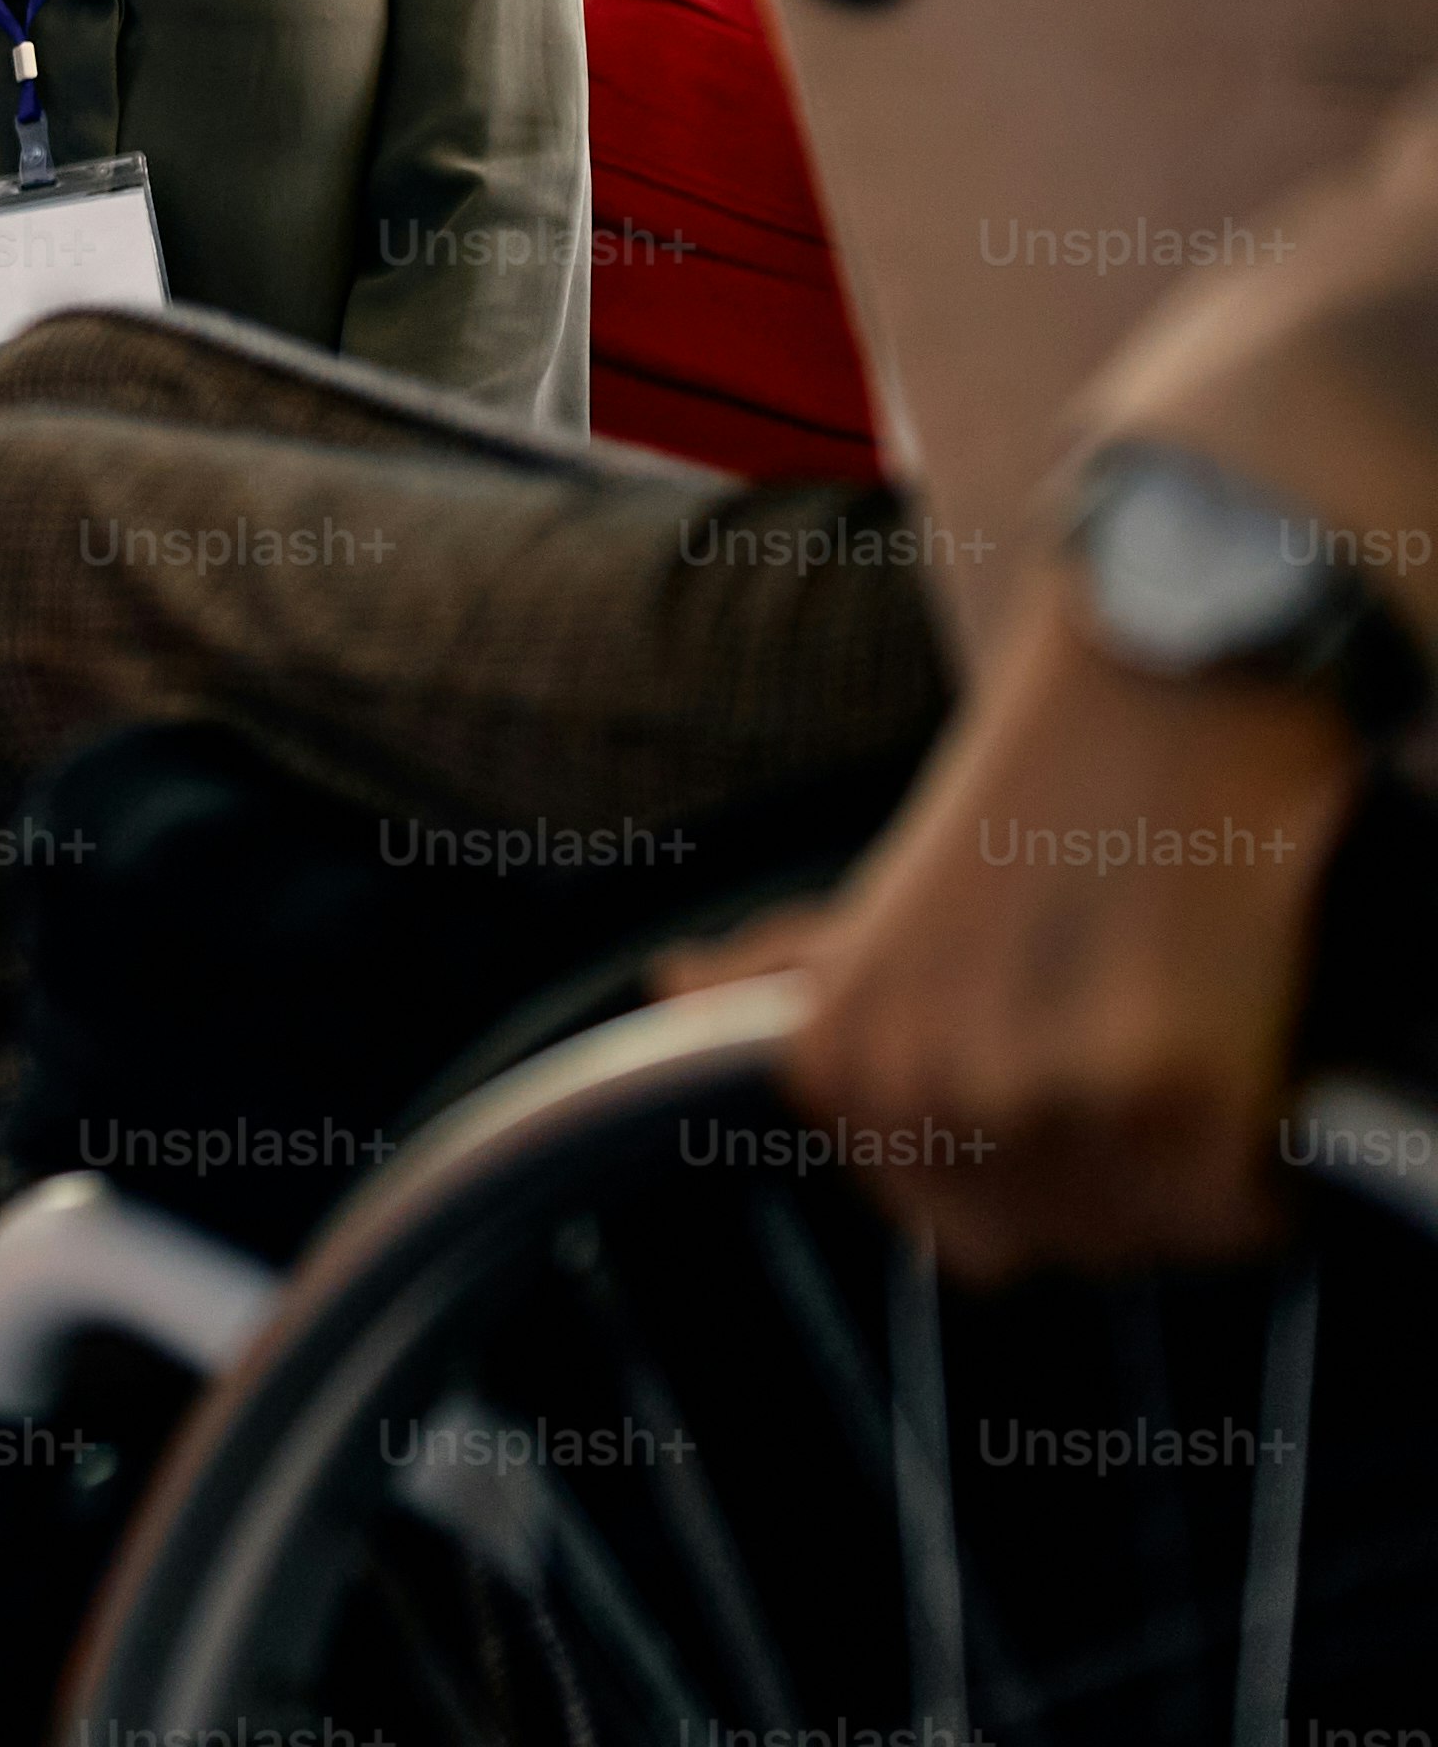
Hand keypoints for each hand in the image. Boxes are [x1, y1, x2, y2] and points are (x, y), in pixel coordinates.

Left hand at [654, 585, 1360, 1277]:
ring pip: (1149, 1238)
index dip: (1043, 1177)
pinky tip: (1246, 1069)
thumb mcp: (882, 899)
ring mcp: (1041, 1095)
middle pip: (1057, 1247)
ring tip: (1187, 1042)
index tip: (1079, 1089)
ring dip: (1192, 1172)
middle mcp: (924, 1090)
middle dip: (1115, 1181)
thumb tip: (670, 985)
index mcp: (840, 1064)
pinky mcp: (1168, 1090)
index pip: (964, 1240)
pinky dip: (1262, 1168)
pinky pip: (1233, 1216)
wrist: (1147, 683)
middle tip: (1143, 1060)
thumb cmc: (1026, 801)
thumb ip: (784, 967)